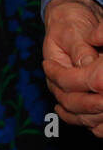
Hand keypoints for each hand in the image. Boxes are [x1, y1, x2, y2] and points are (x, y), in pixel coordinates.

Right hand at [44, 0, 102, 134]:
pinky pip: (83, 120)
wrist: (71, 25)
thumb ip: (80, 49)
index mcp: (52, 64)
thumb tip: (87, 64)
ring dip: (93, 117)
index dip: (86, 84)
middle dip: (91, 105)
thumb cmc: (71, 25)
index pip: (65, 81)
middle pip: (69, 102)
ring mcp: (67, 94)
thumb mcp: (73, 32)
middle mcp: (57, 83)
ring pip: (76, 115)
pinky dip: (94, 124)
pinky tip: (102, 122)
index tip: (102, 83)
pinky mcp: (79, 101)